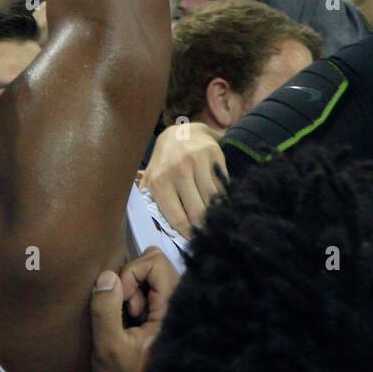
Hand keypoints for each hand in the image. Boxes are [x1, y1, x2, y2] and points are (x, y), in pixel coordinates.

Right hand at [91, 247, 180, 371]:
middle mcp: (180, 303)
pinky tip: (133, 326)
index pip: (155, 261)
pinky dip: (136, 301)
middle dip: (132, 282)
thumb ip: (105, 308)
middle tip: (126, 313)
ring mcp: (174, 308)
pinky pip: (151, 290)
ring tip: (129, 322)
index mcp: (173, 308)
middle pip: (154, 263)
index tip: (123, 303)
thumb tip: (107, 275)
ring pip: (151, 276)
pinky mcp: (167, 315)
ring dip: (133, 293)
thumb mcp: (108, 346)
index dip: (131, 274)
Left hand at [140, 121, 227, 238]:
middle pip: (199, 212)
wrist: (180, 132)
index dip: (189, 234)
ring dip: (216, 213)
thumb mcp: (151, 180)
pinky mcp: (214, 154)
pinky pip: (223, 184)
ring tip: (216, 220)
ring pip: (213, 199)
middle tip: (208, 234)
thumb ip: (149, 202)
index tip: (194, 240)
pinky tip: (220, 201)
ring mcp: (197, 160)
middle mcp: (178, 169)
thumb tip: (154, 231)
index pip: (178, 218)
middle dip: (204, 227)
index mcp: (159, 181)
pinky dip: (223, 197)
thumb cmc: (164, 163)